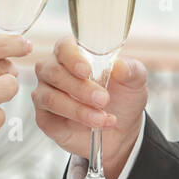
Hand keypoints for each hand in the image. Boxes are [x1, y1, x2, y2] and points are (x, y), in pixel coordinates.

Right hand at [32, 35, 147, 178]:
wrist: (122, 131)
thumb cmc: (122, 98)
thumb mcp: (134, 82)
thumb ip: (131, 70)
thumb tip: (120, 66)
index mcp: (73, 54)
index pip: (64, 47)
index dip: (72, 57)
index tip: (86, 70)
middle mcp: (54, 71)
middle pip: (53, 71)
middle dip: (79, 87)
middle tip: (103, 99)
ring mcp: (46, 93)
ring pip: (50, 96)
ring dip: (77, 108)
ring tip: (101, 117)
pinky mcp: (44, 117)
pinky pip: (49, 116)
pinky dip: (75, 120)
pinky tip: (96, 124)